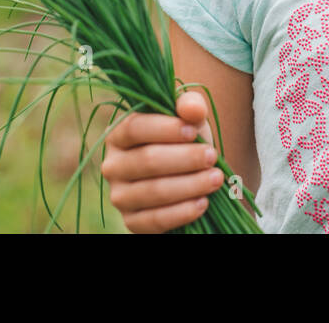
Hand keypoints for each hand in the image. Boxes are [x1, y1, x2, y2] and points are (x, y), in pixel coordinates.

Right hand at [100, 91, 224, 232]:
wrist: (185, 177)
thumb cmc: (183, 141)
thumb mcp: (188, 119)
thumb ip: (190, 105)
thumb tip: (191, 108)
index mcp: (118, 134)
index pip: (135, 128)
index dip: (165, 129)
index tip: (193, 132)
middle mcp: (112, 165)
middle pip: (147, 160)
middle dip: (185, 158)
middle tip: (212, 156)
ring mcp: (119, 196)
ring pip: (154, 191)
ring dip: (190, 185)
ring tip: (216, 178)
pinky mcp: (131, 222)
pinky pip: (155, 220)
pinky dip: (182, 212)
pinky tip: (203, 203)